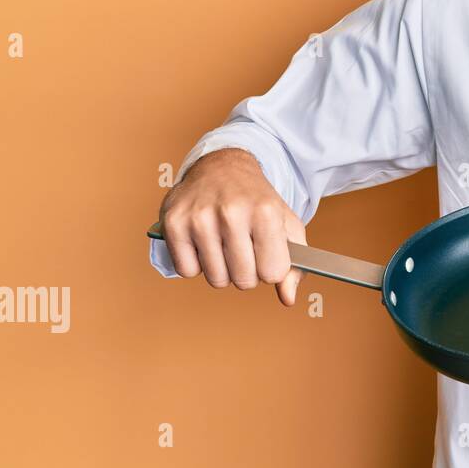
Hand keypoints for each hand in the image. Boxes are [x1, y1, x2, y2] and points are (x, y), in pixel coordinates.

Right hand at [158, 148, 304, 305]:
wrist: (222, 168)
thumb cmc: (257, 201)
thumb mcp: (286, 226)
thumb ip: (295, 266)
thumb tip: (288, 299)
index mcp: (265, 211)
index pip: (273, 273)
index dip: (271, 269)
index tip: (266, 254)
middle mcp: (232, 212)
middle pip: (244, 280)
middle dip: (247, 273)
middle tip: (244, 250)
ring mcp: (199, 217)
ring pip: (216, 279)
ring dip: (222, 270)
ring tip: (224, 244)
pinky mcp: (173, 222)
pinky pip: (186, 271)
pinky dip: (196, 263)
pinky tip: (202, 242)